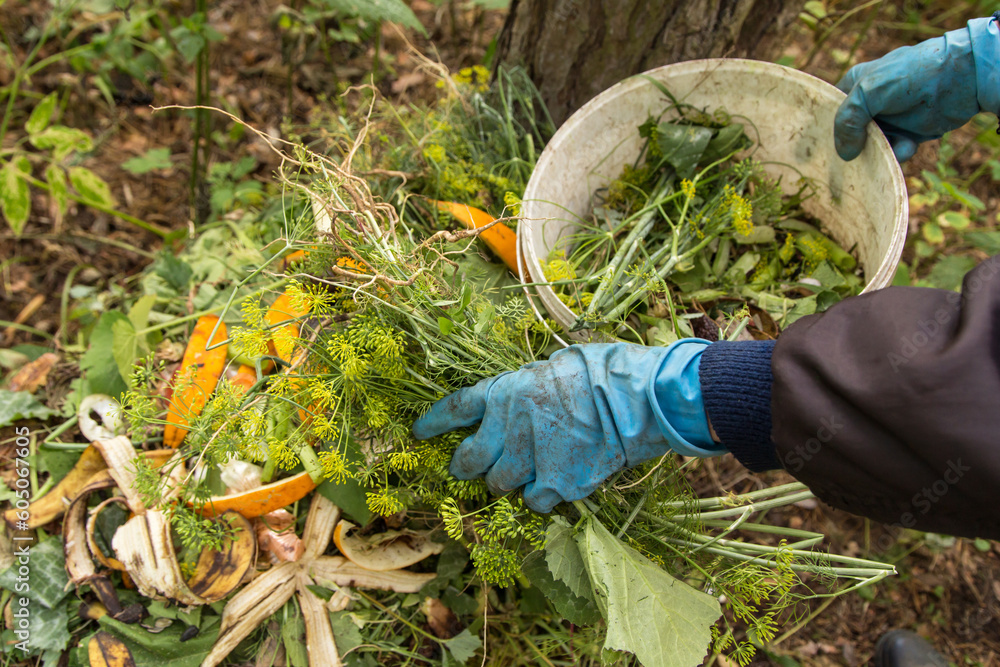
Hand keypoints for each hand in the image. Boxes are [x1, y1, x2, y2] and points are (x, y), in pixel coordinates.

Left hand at [411, 340, 723, 512]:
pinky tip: (554, 486)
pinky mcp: (556, 483)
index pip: (457, 407)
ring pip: (498, 484)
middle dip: (466, 465)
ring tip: (524, 474)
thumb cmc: (601, 372)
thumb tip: (520, 399)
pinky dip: (539, 498)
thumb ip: (527, 388)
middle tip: (471, 467)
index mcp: (506, 391)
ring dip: (507, 481)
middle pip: (469, 459)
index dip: (434, 421)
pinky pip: (533, 501)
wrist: (634, 397)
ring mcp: (531, 458)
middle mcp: (509, 426)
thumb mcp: (553, 367)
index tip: (418, 432)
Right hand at [834, 16, 999, 161]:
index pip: (833, 111)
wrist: (959, 78)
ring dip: (878, 152)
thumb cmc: (909, 75)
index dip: (827, 128)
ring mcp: (890, 120)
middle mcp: (871, 105)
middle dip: (852, 147)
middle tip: (850, 160)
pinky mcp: (909, 133)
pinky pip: (895, 150)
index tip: (823, 147)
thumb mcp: (867, 92)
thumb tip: (845, 154)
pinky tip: (908, 146)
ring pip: (872, 146)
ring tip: (887, 149)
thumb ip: (848, 121)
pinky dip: (899, 152)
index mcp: (856, 86)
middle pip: (851, 134)